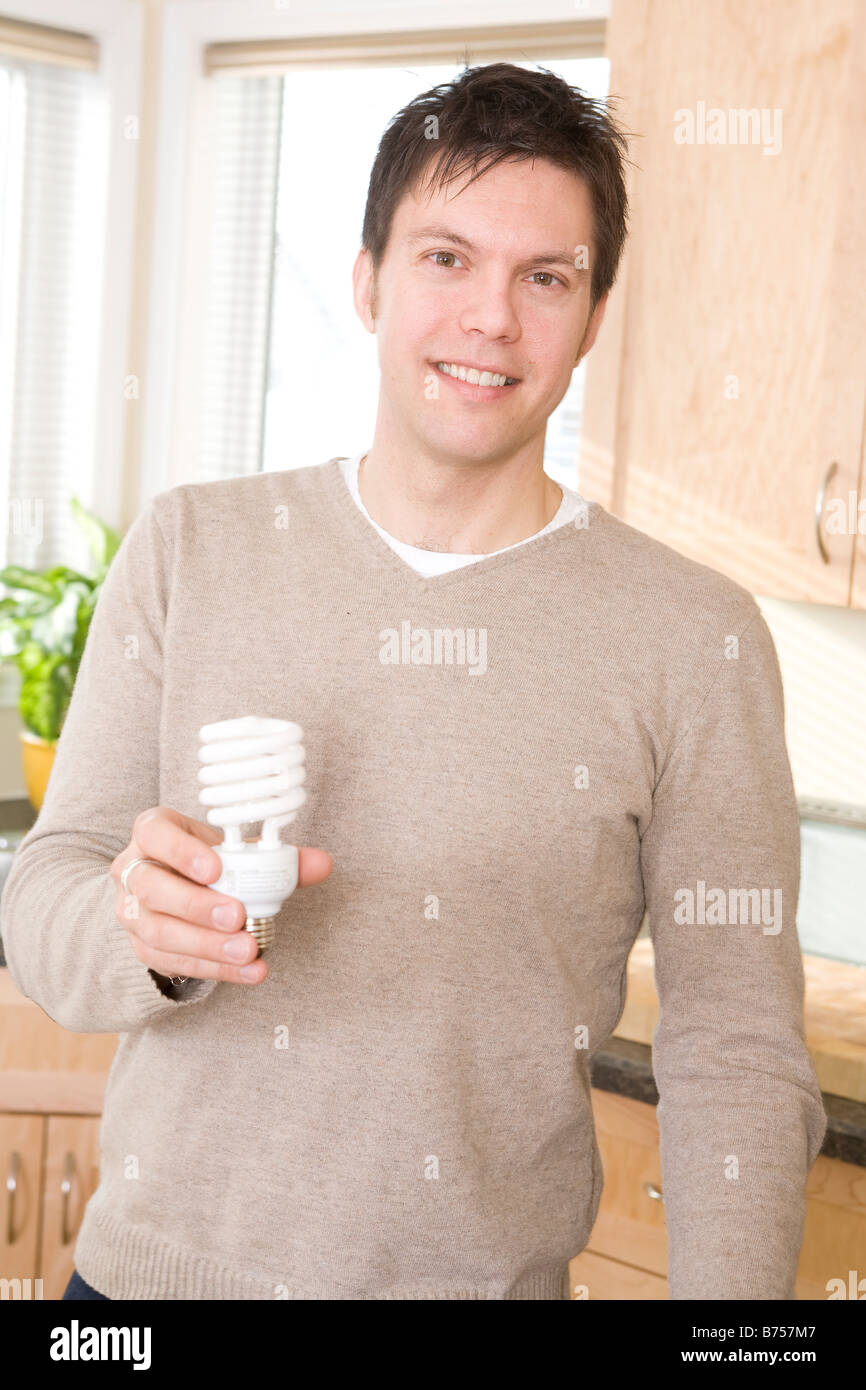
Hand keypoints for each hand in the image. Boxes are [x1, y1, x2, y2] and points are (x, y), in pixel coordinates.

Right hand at [110, 806, 332, 984]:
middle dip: (197, 906)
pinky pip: (173, 961)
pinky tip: (246, 971)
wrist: (179, 886)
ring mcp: (133, 911)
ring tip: (248, 950)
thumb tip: (321, 863)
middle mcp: (133, 870)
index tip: (216, 868)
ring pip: (159, 931)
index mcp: (153, 833)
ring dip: (207, 944)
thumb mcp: (238, 850)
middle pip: (153, 889)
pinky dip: (214, 968)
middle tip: (237, 917)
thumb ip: (278, 857)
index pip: (155, 835)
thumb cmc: (210, 860)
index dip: (182, 852)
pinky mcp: (142, 945)